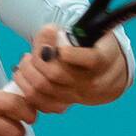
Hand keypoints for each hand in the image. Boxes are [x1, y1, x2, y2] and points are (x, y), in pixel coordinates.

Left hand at [11, 23, 128, 112]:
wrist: (110, 73)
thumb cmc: (96, 47)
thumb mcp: (93, 33)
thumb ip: (73, 31)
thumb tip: (49, 32)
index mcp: (104, 60)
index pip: (90, 59)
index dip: (69, 53)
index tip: (55, 40)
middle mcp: (92, 82)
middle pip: (56, 73)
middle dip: (38, 58)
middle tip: (34, 48)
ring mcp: (78, 96)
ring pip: (44, 88)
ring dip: (28, 71)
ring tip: (26, 60)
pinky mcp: (65, 105)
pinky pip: (39, 102)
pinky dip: (26, 87)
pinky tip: (24, 75)